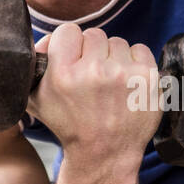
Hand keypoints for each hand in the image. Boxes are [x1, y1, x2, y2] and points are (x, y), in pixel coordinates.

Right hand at [29, 23, 160, 165]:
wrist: (105, 152)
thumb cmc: (71, 125)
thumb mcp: (37, 99)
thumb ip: (35, 64)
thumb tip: (48, 39)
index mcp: (63, 74)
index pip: (68, 31)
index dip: (71, 44)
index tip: (74, 60)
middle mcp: (94, 72)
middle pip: (94, 35)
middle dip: (93, 52)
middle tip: (93, 77)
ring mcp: (124, 74)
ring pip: (117, 42)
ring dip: (114, 58)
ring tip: (110, 83)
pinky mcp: (148, 78)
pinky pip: (140, 49)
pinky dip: (135, 62)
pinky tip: (127, 83)